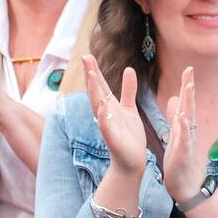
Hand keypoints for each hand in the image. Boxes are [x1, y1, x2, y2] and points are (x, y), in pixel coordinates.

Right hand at [83, 54, 145, 177]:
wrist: (132, 161)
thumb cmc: (129, 135)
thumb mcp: (129, 108)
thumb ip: (128, 90)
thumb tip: (128, 69)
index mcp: (110, 106)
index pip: (100, 86)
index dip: (94, 71)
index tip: (88, 56)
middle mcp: (105, 114)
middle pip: (96, 92)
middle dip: (91, 76)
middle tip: (85, 58)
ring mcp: (107, 126)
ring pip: (98, 106)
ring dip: (94, 92)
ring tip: (92, 76)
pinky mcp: (113, 139)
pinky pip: (106, 127)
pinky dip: (103, 117)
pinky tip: (102, 107)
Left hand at [161, 67, 203, 202]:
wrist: (184, 183)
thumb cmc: (180, 158)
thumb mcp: (177, 133)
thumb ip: (176, 115)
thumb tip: (175, 97)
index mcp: (184, 125)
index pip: (186, 102)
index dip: (187, 85)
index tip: (188, 68)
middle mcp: (188, 130)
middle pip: (189, 105)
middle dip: (189, 88)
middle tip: (190, 70)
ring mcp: (187, 141)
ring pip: (189, 119)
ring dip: (188, 104)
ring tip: (188, 88)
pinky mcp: (183, 154)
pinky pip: (184, 139)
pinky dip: (184, 129)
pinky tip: (182, 119)